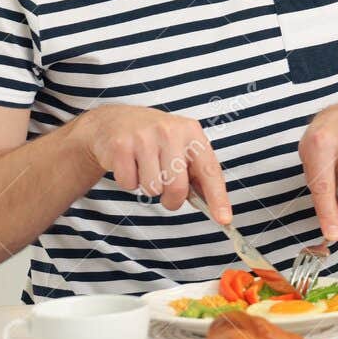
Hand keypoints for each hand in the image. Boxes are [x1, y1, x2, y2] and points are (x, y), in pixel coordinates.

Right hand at [75, 105, 229, 222]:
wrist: (114, 120)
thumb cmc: (154, 138)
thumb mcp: (180, 146)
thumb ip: (195, 172)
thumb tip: (210, 204)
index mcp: (192, 132)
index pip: (210, 170)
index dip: (218, 197)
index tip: (224, 218)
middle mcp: (170, 132)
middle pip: (178, 187)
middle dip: (172, 200)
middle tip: (167, 194)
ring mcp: (144, 137)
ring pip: (152, 189)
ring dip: (149, 187)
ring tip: (145, 169)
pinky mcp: (121, 146)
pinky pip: (129, 184)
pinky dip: (129, 182)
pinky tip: (130, 164)